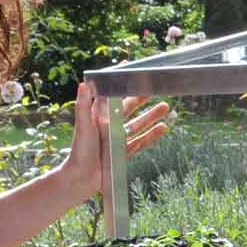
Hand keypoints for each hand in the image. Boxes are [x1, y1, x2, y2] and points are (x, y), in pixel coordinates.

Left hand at [60, 84, 171, 203]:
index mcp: (98, 116)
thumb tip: (84, 84)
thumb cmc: (80, 150)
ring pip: (138, 125)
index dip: (119, 83)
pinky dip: (152, 135)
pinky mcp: (124, 152)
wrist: (82, 178)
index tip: (129, 69)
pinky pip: (141, 142)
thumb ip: (83, 105)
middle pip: (128, 108)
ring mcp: (117, 139)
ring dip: (151, 116)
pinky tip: (163, 128)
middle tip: (154, 88)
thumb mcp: (83, 125)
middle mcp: (109, 126)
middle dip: (141, 99)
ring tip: (166, 107)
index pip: (110, 95)